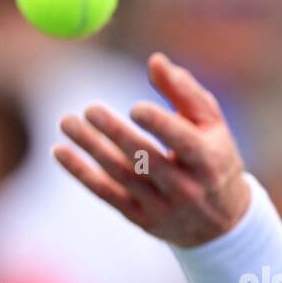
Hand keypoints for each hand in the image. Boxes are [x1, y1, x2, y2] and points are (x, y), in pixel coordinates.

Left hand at [53, 52, 250, 247]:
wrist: (221, 222)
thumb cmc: (213, 157)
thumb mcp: (211, 124)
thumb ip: (184, 91)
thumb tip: (154, 60)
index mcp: (208, 160)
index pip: (183, 142)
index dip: (159, 125)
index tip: (136, 108)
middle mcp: (186, 188)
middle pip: (145, 159)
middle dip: (116, 134)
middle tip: (90, 109)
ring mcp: (162, 207)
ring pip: (120, 175)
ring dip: (90, 148)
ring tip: (67, 122)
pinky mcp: (141, 219)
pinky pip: (106, 193)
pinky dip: (81, 172)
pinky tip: (60, 151)